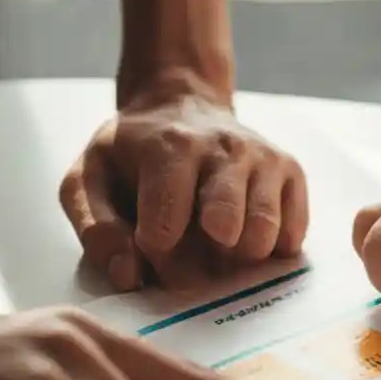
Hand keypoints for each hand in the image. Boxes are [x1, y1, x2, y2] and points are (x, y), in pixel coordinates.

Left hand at [59, 94, 308, 290]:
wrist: (181, 104)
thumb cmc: (131, 153)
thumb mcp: (89, 180)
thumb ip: (97, 230)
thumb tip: (129, 275)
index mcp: (171, 147)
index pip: (166, 225)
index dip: (155, 248)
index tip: (150, 240)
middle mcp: (226, 148)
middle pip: (227, 228)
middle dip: (204, 258)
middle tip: (189, 247)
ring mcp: (265, 159)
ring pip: (264, 234)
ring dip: (238, 256)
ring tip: (217, 242)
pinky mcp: (292, 173)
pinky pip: (292, 236)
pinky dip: (268, 250)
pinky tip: (243, 234)